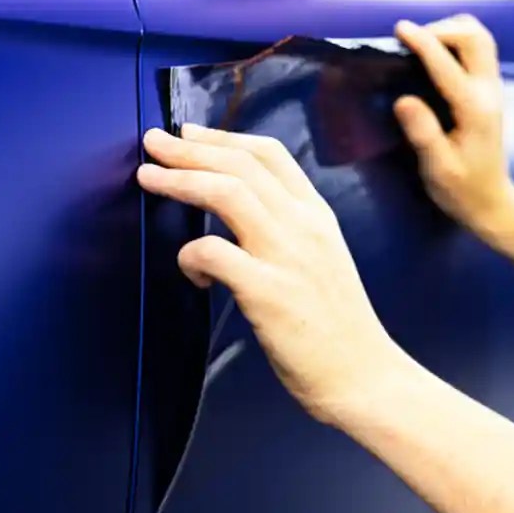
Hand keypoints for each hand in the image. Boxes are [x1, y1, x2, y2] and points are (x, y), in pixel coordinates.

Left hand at [139, 125, 411, 424]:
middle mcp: (304, 225)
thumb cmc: (337, 327)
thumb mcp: (323, 260)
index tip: (189, 135)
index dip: (222, 137)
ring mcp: (287, 256)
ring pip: (226, 192)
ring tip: (149, 178)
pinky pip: (212, 251)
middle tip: (153, 143)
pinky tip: (193, 271)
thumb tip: (240, 210)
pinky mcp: (267, 291)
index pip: (269, 154)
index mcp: (317, 215)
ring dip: (180, 180)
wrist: (364, 377)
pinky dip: (190, 254)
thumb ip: (289, 230)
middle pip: (239, 165)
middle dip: (189, 149)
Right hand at [393, 15, 513, 231]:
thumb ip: (423, 134)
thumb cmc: (462, 190)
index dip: (423, 42)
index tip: (400, 29)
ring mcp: (493, 88)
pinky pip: (479, 50)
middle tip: (412, 41)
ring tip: (424, 44)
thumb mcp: (438, 169)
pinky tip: (438, 55)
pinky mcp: (489, 90)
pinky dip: (458, 41)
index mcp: (474, 109)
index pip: (447, 65)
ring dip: (452, 31)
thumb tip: (403, 100)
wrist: (492, 202)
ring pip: (481, 38)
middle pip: (474, 37)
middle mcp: (488, 91)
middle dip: (442, 29)